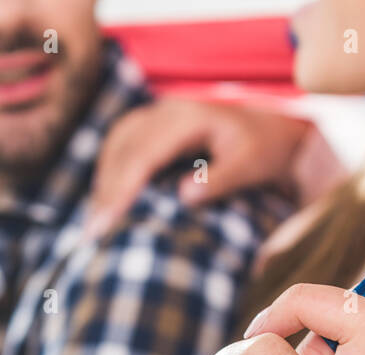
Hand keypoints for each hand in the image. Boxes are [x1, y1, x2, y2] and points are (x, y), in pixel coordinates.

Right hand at [88, 98, 312, 236]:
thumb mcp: (250, 165)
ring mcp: (157, 115)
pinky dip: (109, 175)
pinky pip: (120, 147)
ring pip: (116, 146)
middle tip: (94, 233)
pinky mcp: (153, 127)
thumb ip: (220, 180)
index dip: (124, 187)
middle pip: (123, 148)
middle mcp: (167, 110)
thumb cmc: (262, 152)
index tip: (110, 221)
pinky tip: (105, 205)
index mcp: (187, 117)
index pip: (145, 152)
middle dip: (106, 191)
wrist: (270, 132)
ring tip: (95, 224)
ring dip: (103, 184)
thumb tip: (184, 197)